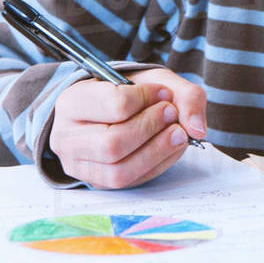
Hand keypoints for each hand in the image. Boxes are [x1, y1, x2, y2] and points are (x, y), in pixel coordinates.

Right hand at [49, 68, 206, 188]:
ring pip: (119, 170)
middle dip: (153, 128)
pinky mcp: (97, 182)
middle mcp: (66, 137)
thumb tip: (197, 130)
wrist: (110, 111)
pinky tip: (170, 148)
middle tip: (171, 113)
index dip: (147, 99)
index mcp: (72, 102)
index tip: (164, 93)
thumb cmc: (129, 93)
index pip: (115, 104)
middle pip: (113, 143)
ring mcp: (78, 165)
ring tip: (177, 133)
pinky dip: (157, 165)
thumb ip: (184, 94)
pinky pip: (129, 182)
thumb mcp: (155, 80)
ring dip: (158, 151)